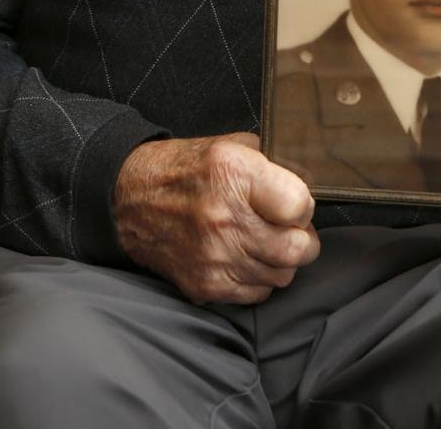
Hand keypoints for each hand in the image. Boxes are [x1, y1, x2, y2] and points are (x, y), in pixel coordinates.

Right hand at [113, 133, 318, 304]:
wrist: (131, 199)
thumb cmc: (185, 169)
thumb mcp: (230, 146)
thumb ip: (273, 163)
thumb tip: (309, 183)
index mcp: (233, 174)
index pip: (299, 205)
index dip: (304, 204)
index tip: (294, 203)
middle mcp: (224, 218)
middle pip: (297, 249)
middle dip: (304, 239)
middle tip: (292, 229)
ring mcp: (214, 256)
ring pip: (281, 275)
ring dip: (282, 261)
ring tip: (266, 241)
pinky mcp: (205, 285)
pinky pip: (256, 294)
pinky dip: (259, 279)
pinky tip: (246, 257)